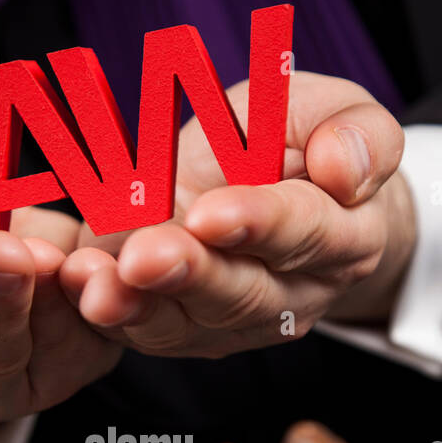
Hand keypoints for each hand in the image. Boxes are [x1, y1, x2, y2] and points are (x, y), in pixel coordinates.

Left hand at [59, 71, 415, 357]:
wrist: (280, 192)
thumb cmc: (306, 144)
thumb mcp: (337, 112)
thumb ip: (360, 133)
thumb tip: (342, 170)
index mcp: (346, 235)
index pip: (306, 232)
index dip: (259, 225)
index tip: (213, 215)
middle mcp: (294, 294)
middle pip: (242, 294)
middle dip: (190, 276)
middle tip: (144, 258)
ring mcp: (236, 323)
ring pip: (189, 323)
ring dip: (141, 307)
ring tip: (101, 287)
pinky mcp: (185, 331)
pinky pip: (147, 330)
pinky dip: (111, 313)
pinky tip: (81, 288)